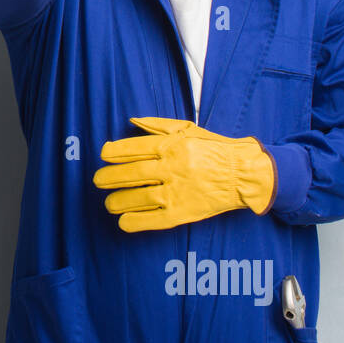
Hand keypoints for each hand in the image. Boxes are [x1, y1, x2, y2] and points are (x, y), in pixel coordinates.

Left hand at [93, 117, 277, 232]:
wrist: (244, 173)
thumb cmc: (214, 149)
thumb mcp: (188, 129)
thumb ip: (158, 125)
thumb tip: (131, 121)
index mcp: (174, 146)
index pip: (135, 148)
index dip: (114, 153)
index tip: (104, 155)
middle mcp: (174, 167)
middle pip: (133, 173)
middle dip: (110, 178)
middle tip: (98, 181)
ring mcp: (179, 191)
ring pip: (140, 197)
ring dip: (119, 201)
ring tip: (109, 203)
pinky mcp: (185, 212)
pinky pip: (155, 219)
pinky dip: (136, 221)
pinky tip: (124, 222)